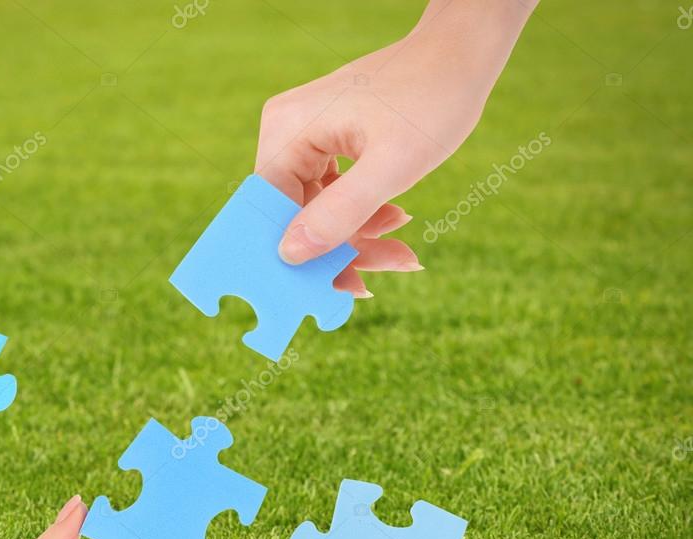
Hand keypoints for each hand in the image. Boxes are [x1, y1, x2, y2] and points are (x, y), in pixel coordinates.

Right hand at [256, 0, 536, 292]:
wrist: (465, 54)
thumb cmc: (432, 100)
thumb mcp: (390, 167)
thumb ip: (340, 212)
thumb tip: (290, 254)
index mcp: (287, 132)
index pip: (271, 211)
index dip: (293, 254)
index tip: (325, 288)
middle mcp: (287, 132)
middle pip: (295, 214)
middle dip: (336, 250)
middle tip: (373, 281)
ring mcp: (307, 136)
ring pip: (318, 210)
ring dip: (356, 237)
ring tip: (400, 254)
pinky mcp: (328, 140)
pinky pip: (333, 193)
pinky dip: (363, 215)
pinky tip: (394, 224)